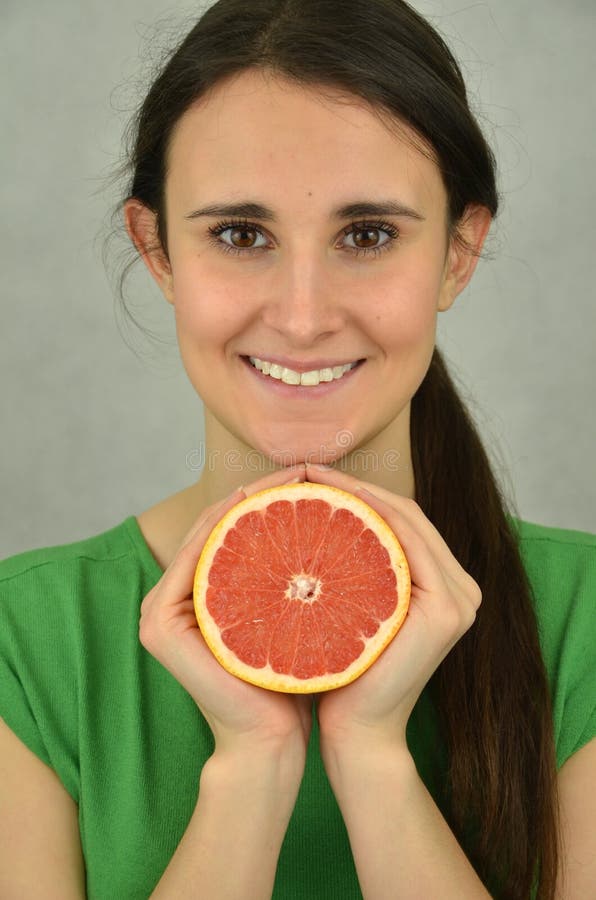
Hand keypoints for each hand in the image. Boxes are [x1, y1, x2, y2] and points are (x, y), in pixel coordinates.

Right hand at [139, 465, 311, 756]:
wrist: (270, 745)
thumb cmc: (291, 685)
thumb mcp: (292, 619)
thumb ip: (292, 581)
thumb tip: (337, 529)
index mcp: (194, 598)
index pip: (230, 535)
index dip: (266, 501)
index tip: (312, 478)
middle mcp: (168, 600)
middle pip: (216, 529)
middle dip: (258, 494)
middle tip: (302, 469)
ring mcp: (158, 612)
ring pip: (206, 537)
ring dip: (245, 503)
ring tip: (291, 479)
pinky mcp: (160, 625)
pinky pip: (196, 561)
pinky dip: (228, 531)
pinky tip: (265, 509)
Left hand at [304, 465, 480, 754]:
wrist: (359, 734)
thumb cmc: (347, 675)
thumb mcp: (356, 611)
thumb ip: (359, 572)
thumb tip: (315, 522)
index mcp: (446, 586)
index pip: (403, 521)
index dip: (361, 491)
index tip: (312, 476)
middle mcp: (463, 588)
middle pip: (407, 514)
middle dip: (356, 486)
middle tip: (306, 468)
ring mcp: (460, 599)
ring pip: (407, 521)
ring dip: (360, 493)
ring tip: (312, 478)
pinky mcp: (446, 611)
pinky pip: (407, 544)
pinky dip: (372, 517)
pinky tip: (334, 503)